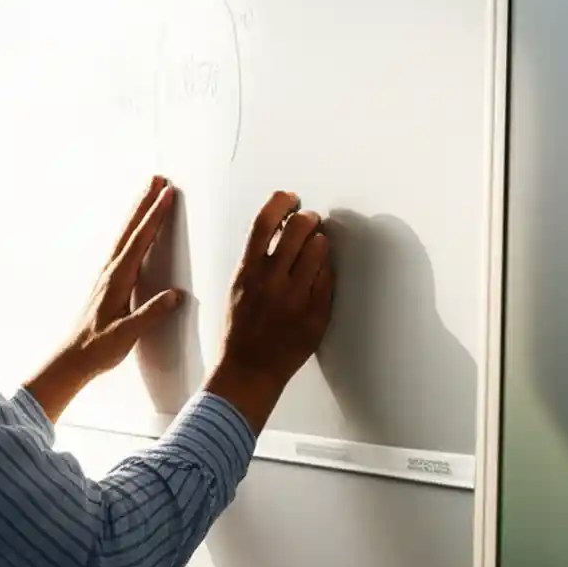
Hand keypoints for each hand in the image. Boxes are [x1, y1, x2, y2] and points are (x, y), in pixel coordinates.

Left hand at [64, 176, 185, 375]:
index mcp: (117, 279)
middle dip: (145, 202)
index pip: (140, 241)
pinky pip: (123, 246)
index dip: (155, 216)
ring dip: (138, 212)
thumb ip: (150, 314)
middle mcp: (110, 271)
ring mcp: (107, 274)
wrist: (73, 358)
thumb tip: (176, 295)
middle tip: (158, 178)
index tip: (167, 193)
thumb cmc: (98, 348)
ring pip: (125, 235)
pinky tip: (136, 229)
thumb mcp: (126, 334)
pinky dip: (132, 230)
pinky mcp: (108, 281)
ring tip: (149, 191)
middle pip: (131, 229)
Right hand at [205, 191, 335, 432]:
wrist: (249, 369)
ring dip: (320, 242)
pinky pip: (329, 277)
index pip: (264, 222)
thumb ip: (257, 260)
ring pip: (319, 248)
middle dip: (308, 218)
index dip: (280, 202)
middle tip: (310, 220)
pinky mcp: (316, 313)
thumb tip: (279, 229)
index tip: (290, 198)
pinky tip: (318, 275)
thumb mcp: (238, 287)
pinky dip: (326, 270)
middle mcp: (272, 281)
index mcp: (247, 272)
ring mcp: (296, 297)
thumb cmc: (241, 328)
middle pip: (298, 228)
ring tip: (316, 249)